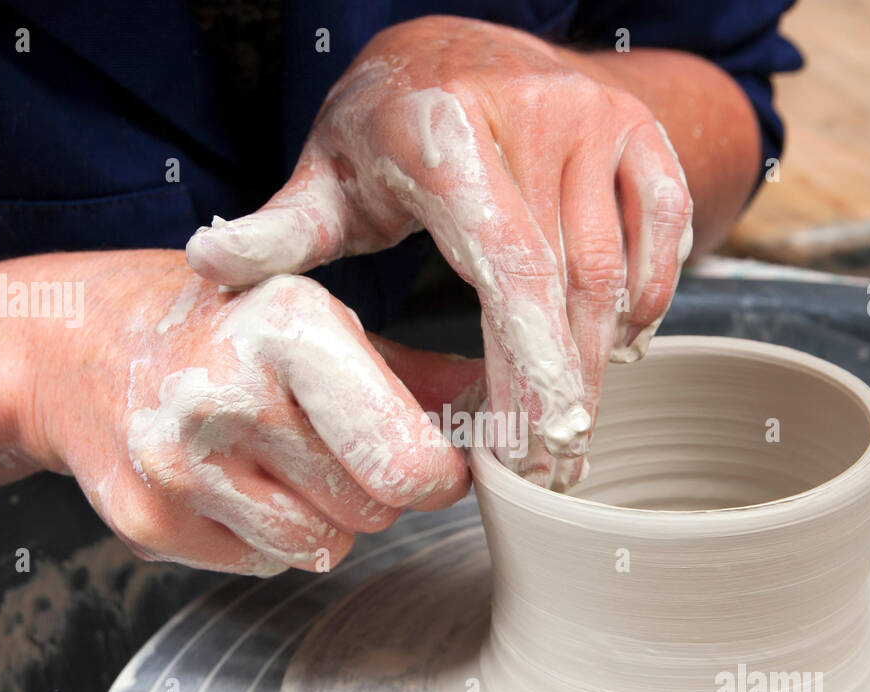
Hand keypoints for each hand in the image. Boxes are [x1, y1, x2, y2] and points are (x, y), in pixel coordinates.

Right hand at [21, 252, 481, 574]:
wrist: (68, 343)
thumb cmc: (212, 322)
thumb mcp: (312, 317)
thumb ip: (411, 374)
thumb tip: (499, 414)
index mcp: (287, 326)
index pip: (407, 459)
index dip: (439, 474)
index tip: (436, 463)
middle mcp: (227, 394)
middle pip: (374, 509)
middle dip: (379, 490)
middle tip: (342, 447)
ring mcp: (180, 465)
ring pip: (322, 547)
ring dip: (324, 517)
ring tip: (280, 458)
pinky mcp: (148, 521)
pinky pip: (262, 564)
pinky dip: (266, 537)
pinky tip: (232, 481)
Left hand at [185, 15, 693, 488]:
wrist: (465, 45)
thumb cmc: (390, 122)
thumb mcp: (327, 172)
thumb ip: (279, 227)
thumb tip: (207, 262)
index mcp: (445, 132)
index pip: (504, 264)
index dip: (524, 359)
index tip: (527, 440)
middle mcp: (533, 116)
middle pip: (565, 282)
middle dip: (563, 387)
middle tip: (554, 468)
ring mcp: (594, 119)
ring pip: (614, 267)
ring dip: (601, 358)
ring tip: (580, 431)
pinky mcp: (635, 129)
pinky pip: (662, 226)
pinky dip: (650, 294)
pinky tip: (624, 349)